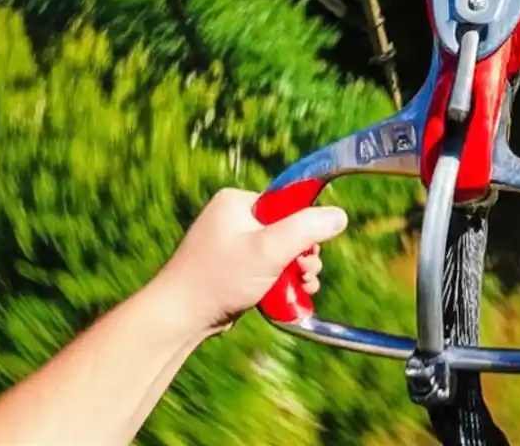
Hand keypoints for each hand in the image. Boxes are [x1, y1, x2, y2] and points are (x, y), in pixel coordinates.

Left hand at [151, 188, 347, 336]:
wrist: (180, 317)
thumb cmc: (218, 279)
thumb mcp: (269, 250)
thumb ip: (306, 229)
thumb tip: (340, 215)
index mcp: (237, 201)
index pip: (287, 203)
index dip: (305, 228)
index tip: (309, 253)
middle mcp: (233, 217)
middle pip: (287, 229)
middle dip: (302, 254)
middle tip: (307, 274)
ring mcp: (231, 243)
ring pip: (279, 251)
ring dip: (295, 270)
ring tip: (303, 287)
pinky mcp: (232, 267)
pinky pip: (266, 266)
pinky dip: (280, 280)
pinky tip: (290, 295)